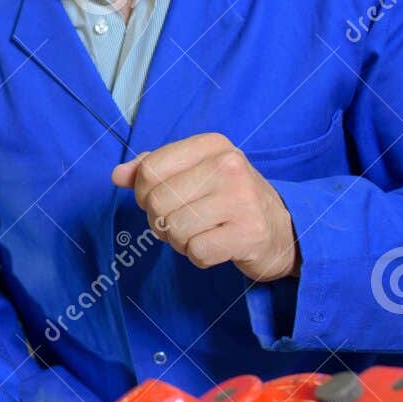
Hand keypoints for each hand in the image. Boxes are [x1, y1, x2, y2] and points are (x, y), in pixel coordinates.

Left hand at [112, 133, 299, 280]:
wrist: (284, 230)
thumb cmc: (230, 201)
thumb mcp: (195, 174)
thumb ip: (154, 170)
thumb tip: (117, 175)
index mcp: (212, 145)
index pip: (149, 170)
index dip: (145, 194)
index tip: (164, 200)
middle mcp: (229, 165)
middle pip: (158, 202)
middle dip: (161, 222)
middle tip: (184, 223)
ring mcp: (242, 199)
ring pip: (174, 229)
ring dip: (180, 241)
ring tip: (203, 233)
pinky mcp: (249, 233)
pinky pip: (196, 252)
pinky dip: (199, 256)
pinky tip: (217, 246)